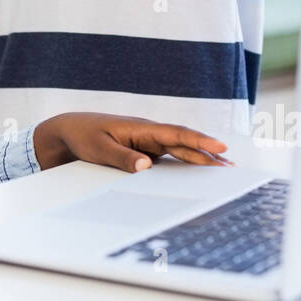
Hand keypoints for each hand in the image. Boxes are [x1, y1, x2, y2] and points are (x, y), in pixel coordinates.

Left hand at [33, 113, 231, 171]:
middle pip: (184, 143)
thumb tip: (147, 166)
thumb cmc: (84, 136)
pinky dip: (185, 163)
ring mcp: (148, 142)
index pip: (176, 133)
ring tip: (224, 168)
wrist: (69, 132)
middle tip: (231, 166)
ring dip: (201, 158)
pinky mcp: (145, 151)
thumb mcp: (99, 148)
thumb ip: (122, 157)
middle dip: (208, 153)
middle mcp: (149, 133)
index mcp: (141, 128)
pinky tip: (198, 172)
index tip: (219, 146)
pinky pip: (170, 157)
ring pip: (180, 150)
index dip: (198, 140)